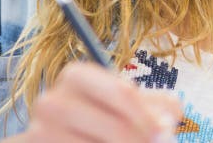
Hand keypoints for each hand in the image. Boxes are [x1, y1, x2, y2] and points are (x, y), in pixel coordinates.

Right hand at [2, 61, 182, 142]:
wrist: (68, 136)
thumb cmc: (104, 114)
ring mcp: (39, 130)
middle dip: (138, 137)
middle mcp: (51, 100)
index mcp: (76, 75)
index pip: (120, 92)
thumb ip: (157, 105)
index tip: (166, 130)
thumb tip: (173, 118)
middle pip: (110, 124)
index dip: (146, 114)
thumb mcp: (130, 103)